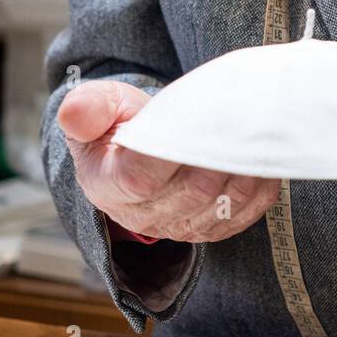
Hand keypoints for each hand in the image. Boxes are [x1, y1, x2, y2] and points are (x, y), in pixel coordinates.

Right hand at [57, 79, 280, 241]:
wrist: (137, 152)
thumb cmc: (118, 125)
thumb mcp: (98, 106)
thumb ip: (87, 107)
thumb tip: (74, 112)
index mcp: (109, 185)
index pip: (141, 177)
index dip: (173, 154)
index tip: (198, 122)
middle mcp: (143, 215)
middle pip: (192, 192)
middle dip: (221, 157)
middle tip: (242, 122)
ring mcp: (179, 227)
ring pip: (221, 206)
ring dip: (245, 172)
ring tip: (255, 137)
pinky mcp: (209, 230)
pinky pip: (241, 217)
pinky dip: (258, 190)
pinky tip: (262, 162)